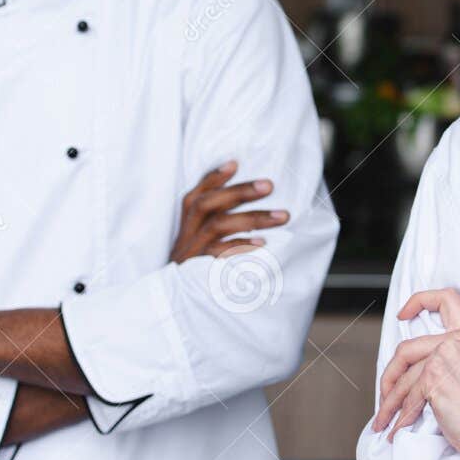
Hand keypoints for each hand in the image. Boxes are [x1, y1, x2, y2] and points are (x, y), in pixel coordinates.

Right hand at [171, 160, 288, 262]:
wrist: (176, 296)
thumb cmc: (198, 259)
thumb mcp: (202, 234)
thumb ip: (218, 213)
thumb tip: (246, 187)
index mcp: (188, 221)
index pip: (196, 194)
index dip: (213, 178)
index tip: (235, 163)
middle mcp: (187, 233)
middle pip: (207, 205)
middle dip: (238, 192)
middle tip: (269, 185)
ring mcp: (192, 251)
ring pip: (217, 226)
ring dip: (251, 218)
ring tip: (282, 216)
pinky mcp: (199, 270)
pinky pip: (220, 255)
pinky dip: (241, 246)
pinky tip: (262, 242)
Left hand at [370, 287, 459, 459]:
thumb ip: (449, 359)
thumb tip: (411, 372)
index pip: (446, 299)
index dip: (419, 301)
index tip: (403, 314)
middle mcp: (457, 341)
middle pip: (406, 349)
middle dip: (388, 377)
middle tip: (384, 396)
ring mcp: (444, 357)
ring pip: (402, 379)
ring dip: (389, 405)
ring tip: (385, 421)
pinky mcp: (434, 378)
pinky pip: (408, 398)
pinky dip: (399, 418)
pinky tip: (397, 430)